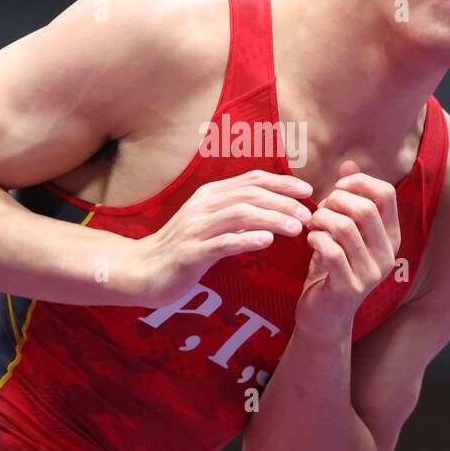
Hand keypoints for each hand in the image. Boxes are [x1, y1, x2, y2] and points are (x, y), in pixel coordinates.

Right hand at [135, 169, 313, 306]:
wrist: (142, 270)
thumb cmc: (181, 248)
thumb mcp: (208, 223)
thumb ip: (235, 213)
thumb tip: (273, 207)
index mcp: (209, 195)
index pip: (251, 180)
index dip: (282, 182)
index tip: (308, 191)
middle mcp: (202, 206)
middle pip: (250, 195)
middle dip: (283, 201)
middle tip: (308, 213)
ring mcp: (195, 228)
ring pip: (240, 215)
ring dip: (272, 218)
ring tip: (296, 227)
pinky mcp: (190, 253)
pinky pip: (222, 243)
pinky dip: (246, 239)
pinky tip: (267, 241)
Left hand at [294, 160, 400, 337]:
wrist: (324, 316)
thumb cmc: (332, 268)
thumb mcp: (343, 230)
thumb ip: (349, 198)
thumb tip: (350, 163)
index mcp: (391, 236)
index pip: (386, 194)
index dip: (359, 182)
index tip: (337, 188)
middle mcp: (388, 254)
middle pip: (366, 209)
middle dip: (335, 201)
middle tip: (320, 209)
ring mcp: (371, 273)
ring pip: (346, 228)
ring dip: (321, 219)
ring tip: (312, 224)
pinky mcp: (349, 288)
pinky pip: (331, 251)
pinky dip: (315, 239)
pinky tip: (310, 241)